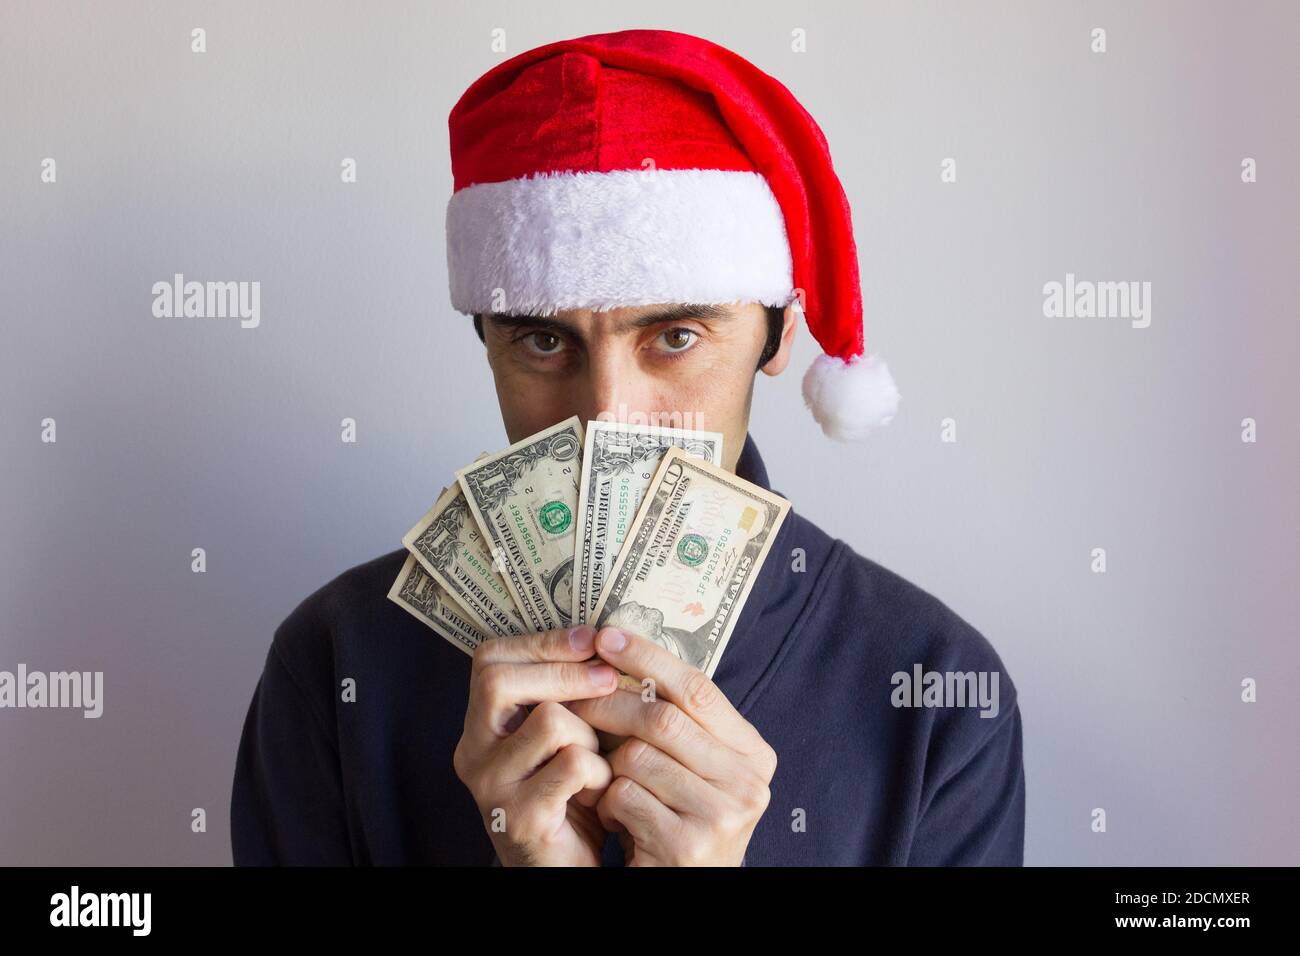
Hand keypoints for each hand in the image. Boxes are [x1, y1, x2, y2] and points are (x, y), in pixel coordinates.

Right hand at [453, 625, 618, 865]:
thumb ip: (566, 693)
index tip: (590, 638)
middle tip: (609, 679)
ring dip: (589, 733)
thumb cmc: (571, 794)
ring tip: (598, 757)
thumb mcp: (563, 736)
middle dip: (566, 672)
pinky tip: (602, 788)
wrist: (565, 869)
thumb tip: (602, 636)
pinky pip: (573, 764)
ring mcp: (491, 787)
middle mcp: (473, 752)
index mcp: (480, 726)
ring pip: (550, 720)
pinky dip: (599, 770)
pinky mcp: (520, 817)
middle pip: (501, 681)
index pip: (490, 660)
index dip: (542, 642)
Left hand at [566, 627, 777, 865]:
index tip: (607, 636)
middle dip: (609, 705)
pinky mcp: (687, 845)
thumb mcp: (694, 769)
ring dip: (609, 769)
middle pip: (662, 719)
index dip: (649, 657)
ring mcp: (721, 815)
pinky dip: (607, 804)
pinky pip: (624, 797)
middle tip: (573, 699)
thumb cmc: (677, 820)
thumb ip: (677, 721)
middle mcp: (748, 783)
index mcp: (753, 753)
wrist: (686, 890)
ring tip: (613, 789)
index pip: (698, 688)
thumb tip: (619, 650)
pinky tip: (618, 821)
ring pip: (637, 758)